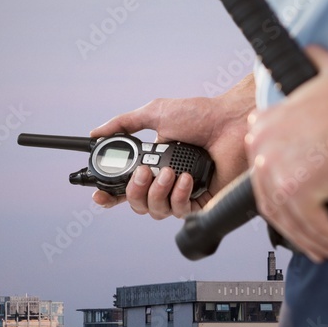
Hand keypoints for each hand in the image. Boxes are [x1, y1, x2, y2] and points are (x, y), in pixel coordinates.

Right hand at [91, 76, 254, 218]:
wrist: (231, 122)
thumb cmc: (200, 116)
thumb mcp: (156, 113)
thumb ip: (124, 123)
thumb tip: (96, 132)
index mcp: (153, 163)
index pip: (126, 187)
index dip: (110, 195)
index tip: (99, 194)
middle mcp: (166, 182)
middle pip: (137, 204)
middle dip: (134, 191)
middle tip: (144, 172)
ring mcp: (183, 193)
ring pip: (155, 211)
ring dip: (156, 192)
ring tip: (169, 171)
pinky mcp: (202, 202)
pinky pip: (180, 213)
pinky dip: (178, 196)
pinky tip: (186, 179)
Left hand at [246, 46, 327, 266]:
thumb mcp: (327, 73)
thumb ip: (313, 69)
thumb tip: (313, 54)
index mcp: (264, 124)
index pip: (265, 178)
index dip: (286, 204)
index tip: (304, 219)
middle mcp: (263, 146)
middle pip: (274, 204)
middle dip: (300, 231)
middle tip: (321, 245)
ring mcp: (277, 167)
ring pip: (293, 221)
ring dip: (318, 243)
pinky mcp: (299, 186)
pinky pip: (313, 226)